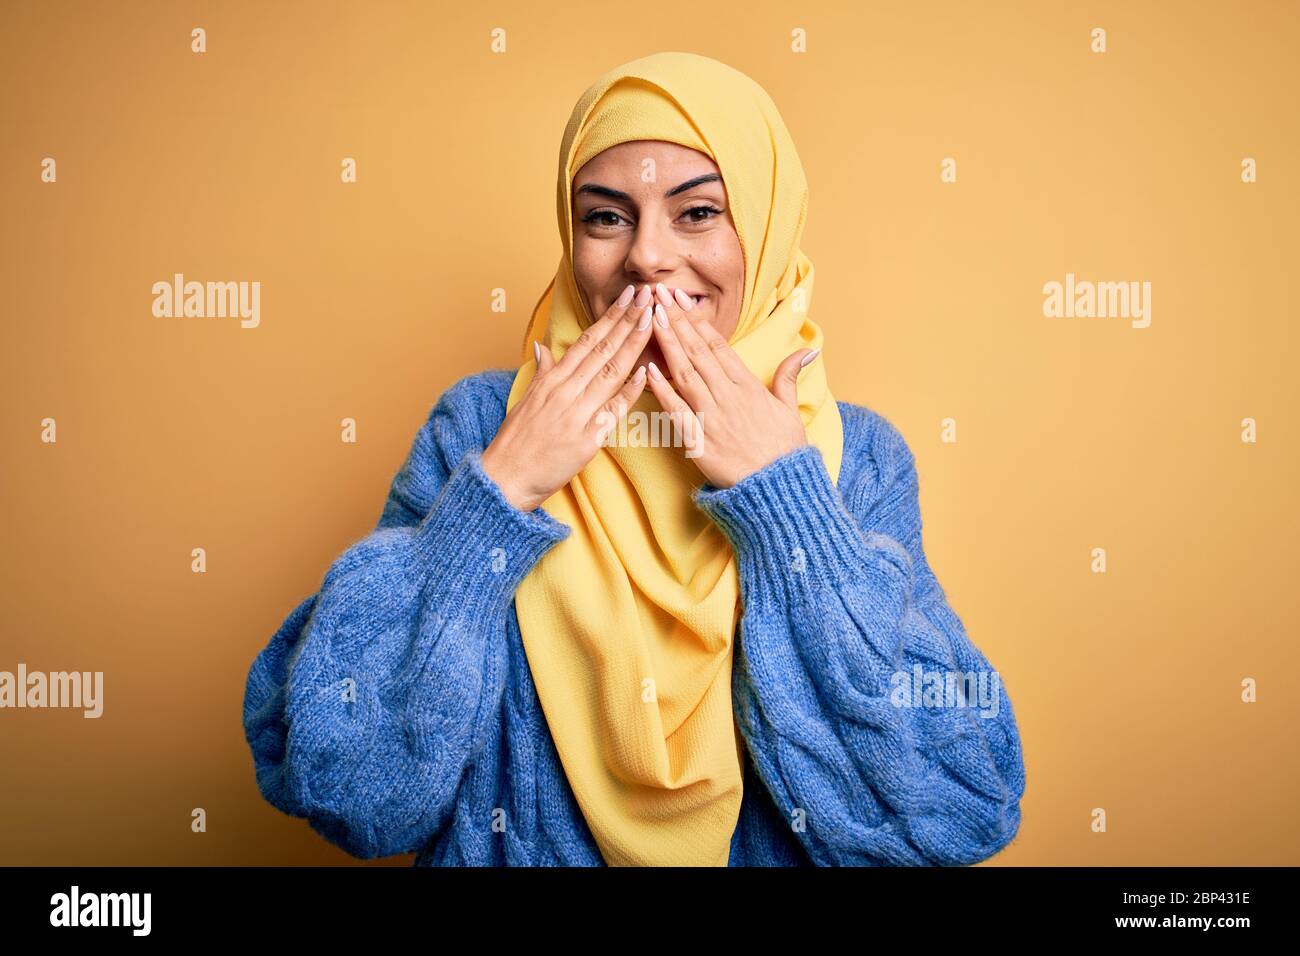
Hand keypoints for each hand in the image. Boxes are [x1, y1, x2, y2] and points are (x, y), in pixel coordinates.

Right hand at [480, 284, 654, 510]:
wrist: (504, 479)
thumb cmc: (515, 442)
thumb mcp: (526, 400)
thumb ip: (541, 373)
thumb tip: (542, 346)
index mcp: (552, 380)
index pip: (587, 340)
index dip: (609, 317)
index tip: (627, 296)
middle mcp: (564, 391)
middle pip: (602, 349)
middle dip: (627, 320)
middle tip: (647, 295)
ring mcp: (576, 414)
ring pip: (610, 372)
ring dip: (633, 345)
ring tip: (651, 320)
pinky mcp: (586, 440)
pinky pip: (612, 410)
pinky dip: (629, 390)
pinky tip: (646, 372)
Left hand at [642, 282, 817, 488]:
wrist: (778, 490)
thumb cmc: (784, 451)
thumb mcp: (791, 410)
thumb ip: (790, 377)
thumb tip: (810, 349)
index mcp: (749, 386)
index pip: (718, 345)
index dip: (698, 320)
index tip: (682, 300)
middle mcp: (728, 396)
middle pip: (698, 351)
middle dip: (676, 321)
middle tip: (658, 295)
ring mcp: (711, 417)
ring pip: (684, 373)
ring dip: (666, 344)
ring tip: (651, 318)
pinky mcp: (698, 441)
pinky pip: (675, 411)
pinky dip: (661, 389)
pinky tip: (647, 369)